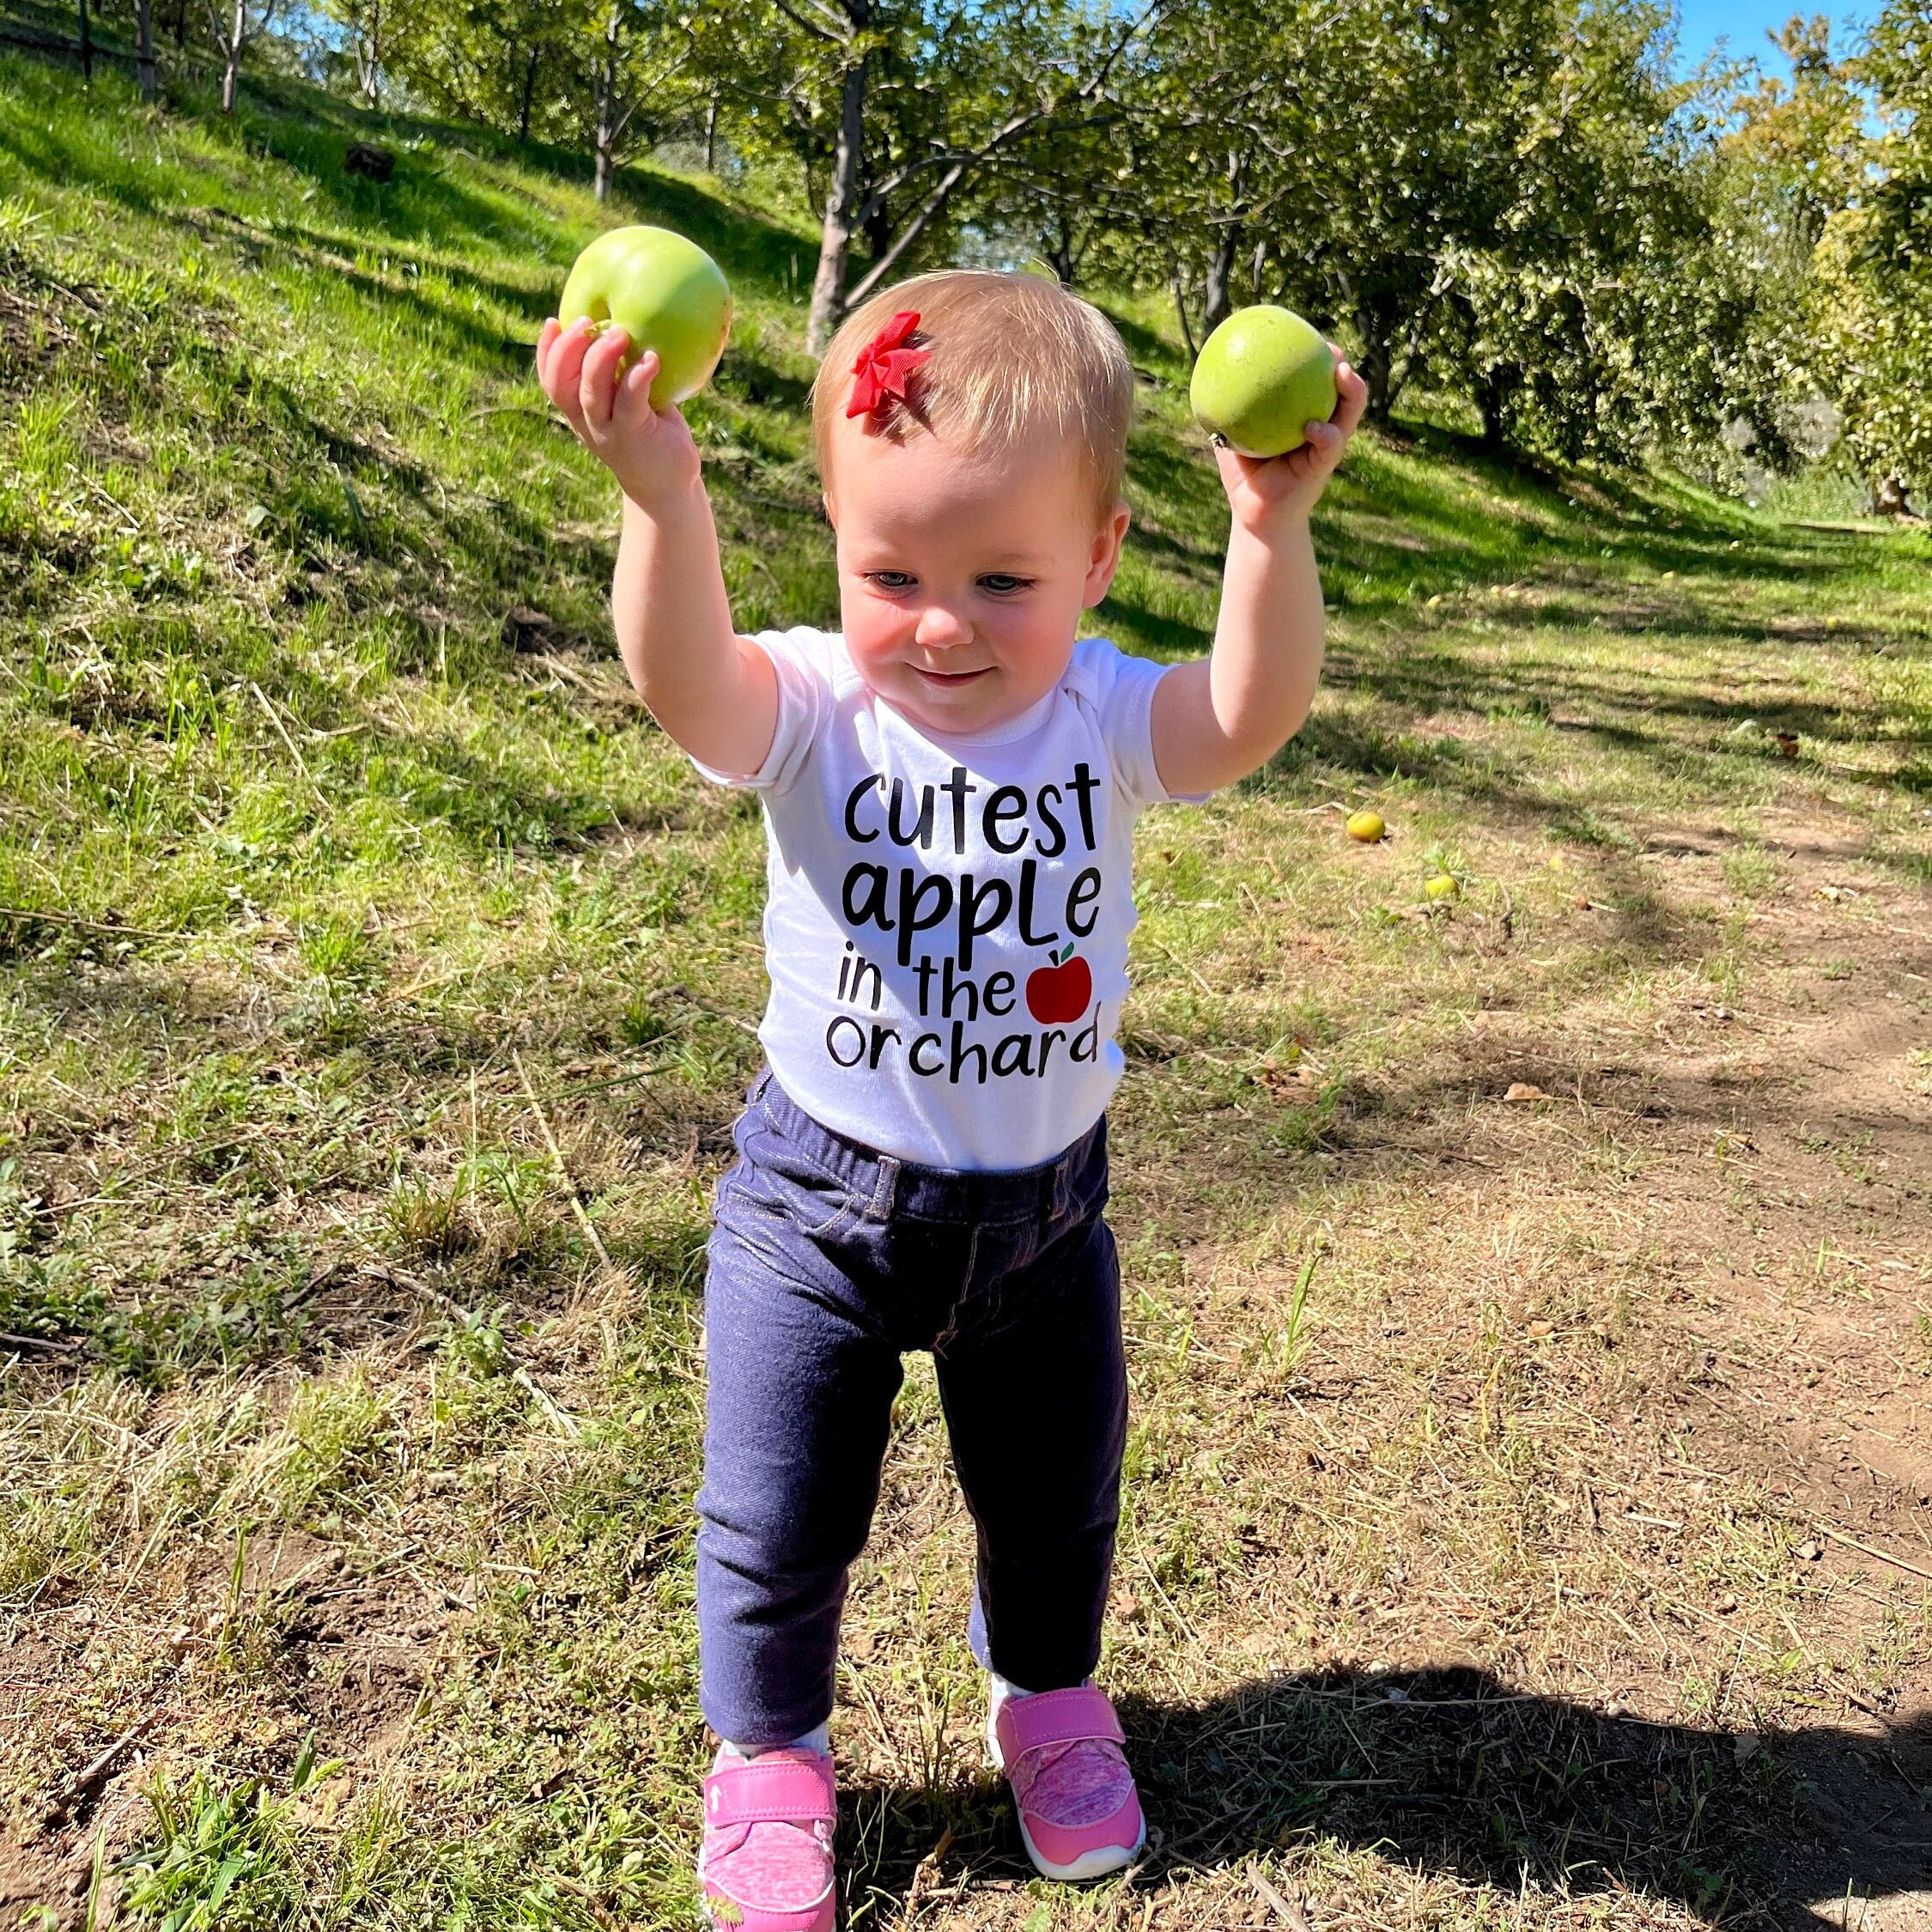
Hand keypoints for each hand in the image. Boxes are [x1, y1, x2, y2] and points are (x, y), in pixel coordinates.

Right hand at [535, 317, 702, 511]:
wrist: (668, 486)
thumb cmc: (651, 433)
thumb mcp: (631, 401)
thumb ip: (621, 373)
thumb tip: (628, 322)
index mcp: (580, 411)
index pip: (551, 380)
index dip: (546, 352)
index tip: (553, 321)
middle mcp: (588, 422)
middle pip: (562, 385)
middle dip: (568, 349)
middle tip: (588, 320)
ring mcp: (609, 432)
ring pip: (591, 393)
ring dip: (600, 358)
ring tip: (620, 333)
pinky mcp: (636, 437)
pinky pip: (630, 402)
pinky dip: (638, 377)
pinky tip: (652, 359)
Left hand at [1213, 350, 1367, 534]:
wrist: (1253, 514)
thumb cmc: (1243, 474)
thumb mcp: (1230, 437)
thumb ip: (1224, 409)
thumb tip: (1204, 375)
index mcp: (1303, 417)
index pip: (1316, 382)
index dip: (1318, 359)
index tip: (1310, 338)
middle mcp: (1320, 428)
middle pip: (1341, 392)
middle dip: (1343, 369)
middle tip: (1334, 351)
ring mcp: (1325, 448)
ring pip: (1348, 415)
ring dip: (1351, 393)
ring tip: (1343, 373)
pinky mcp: (1321, 469)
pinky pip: (1329, 448)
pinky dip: (1325, 435)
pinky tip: (1315, 427)